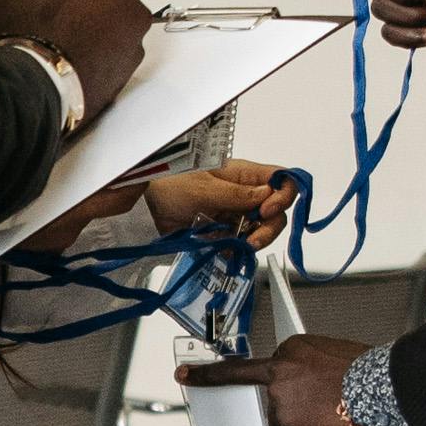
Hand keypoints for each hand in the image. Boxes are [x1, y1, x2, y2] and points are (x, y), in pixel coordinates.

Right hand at [0, 0, 154, 119]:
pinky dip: (87, 64)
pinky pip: (105, 65)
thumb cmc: (27, 38)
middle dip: (86, 7)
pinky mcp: (118, 86)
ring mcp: (129, 56)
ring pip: (111, 35)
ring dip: (88, 37)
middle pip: (112, 2)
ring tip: (53, 48)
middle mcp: (133, 20)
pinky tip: (58, 68)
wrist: (26, 95)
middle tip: (52, 19)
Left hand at [60, 161, 288, 250]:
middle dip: (271, 225)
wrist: (143, 205)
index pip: (280, 180)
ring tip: (243, 246)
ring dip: (257, 240)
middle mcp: (243, 194)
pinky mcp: (222, 232)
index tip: (268, 209)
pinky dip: (240, 250)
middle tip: (254, 238)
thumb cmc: (170, 183)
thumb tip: (267, 194)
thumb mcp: (204, 187)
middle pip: (276, 210)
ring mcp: (234, 214)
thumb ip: (237, 194)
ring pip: (261, 229)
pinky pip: (241, 243)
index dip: (283, 194)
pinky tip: (231, 252)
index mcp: (243, 174)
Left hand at [179, 331, 368, 425]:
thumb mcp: (327, 353)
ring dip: (307, 422)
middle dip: (294, 404)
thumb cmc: (363, 370)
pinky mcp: (289, 424)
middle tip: (323, 400)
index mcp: (287, 351)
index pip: (239, 367)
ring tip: (334, 411)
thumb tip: (305, 392)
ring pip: (286, 421)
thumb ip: (305, 369)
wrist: (380, 385)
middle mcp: (278, 375)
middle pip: (274, 400)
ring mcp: (281, 401)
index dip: (207, 375)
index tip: (184, 376)